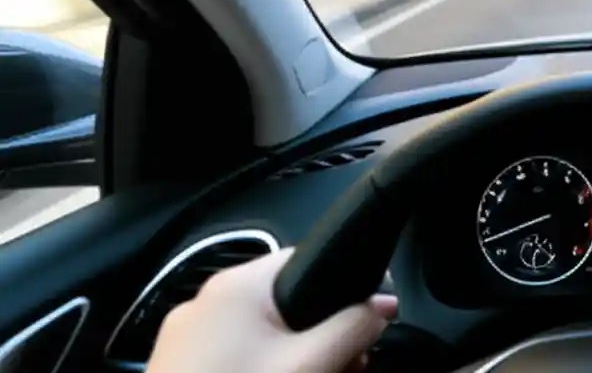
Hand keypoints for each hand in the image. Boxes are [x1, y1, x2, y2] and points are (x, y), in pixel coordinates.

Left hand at [147, 248, 396, 372]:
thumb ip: (353, 329)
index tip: (367, 326)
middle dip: (322, 335)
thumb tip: (383, 305)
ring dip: (295, 356)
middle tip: (347, 368)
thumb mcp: (310, 366)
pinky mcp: (176, 367)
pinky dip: (260, 368)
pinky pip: (233, 355)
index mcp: (237, 285)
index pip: (306, 262)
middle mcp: (205, 301)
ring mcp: (184, 336)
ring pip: (259, 334)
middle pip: (285, 304)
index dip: (345, 290)